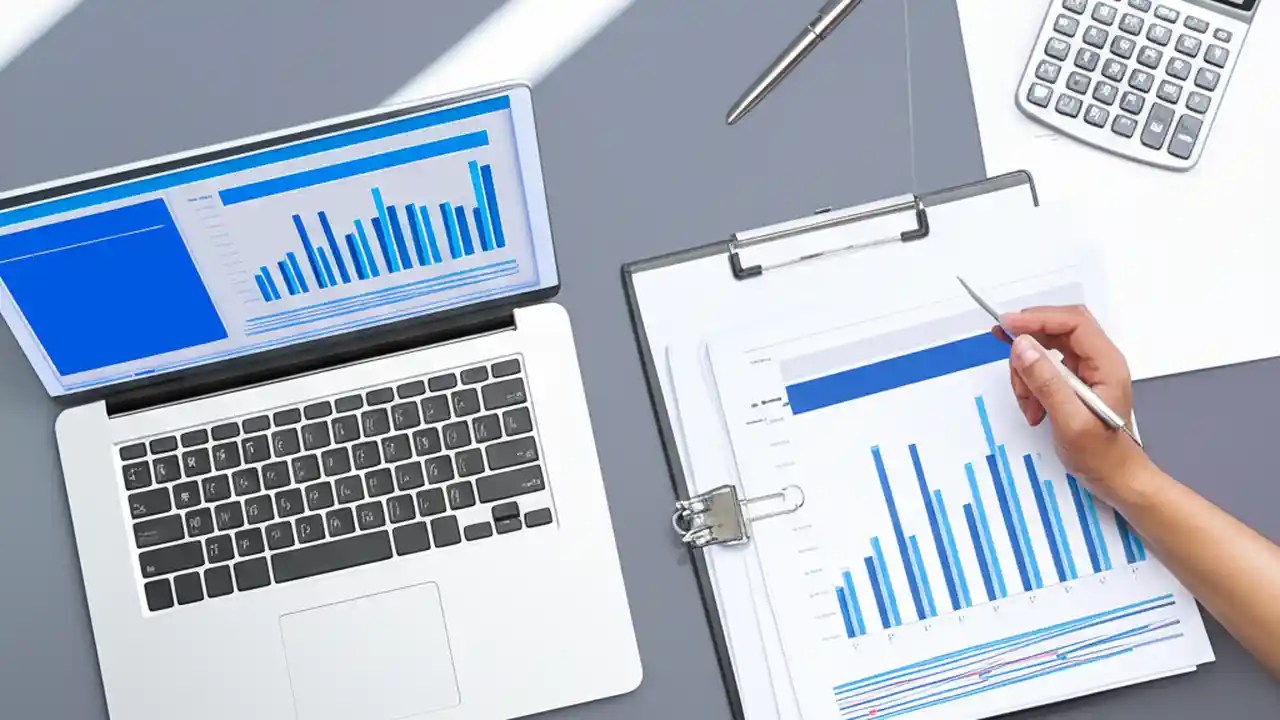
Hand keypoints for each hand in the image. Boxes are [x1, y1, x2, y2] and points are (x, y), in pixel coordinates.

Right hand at [996, 306, 1151, 503]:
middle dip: (1030, 341)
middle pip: (1059, 329)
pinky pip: (1045, 369)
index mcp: (1106, 364)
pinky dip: (1031, 383)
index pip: (1072, 323)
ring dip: (1027, 371)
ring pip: (1047, 349)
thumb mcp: (1070, 421)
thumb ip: (1046, 382)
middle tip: (1006, 353)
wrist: (1116, 479)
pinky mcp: (1074, 383)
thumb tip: (1021, 346)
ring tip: (1028, 403)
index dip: (1038, 319)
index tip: (1007, 326)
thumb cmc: (1101, 455)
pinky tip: (1032, 407)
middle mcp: (1098, 361)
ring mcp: (1087, 371)